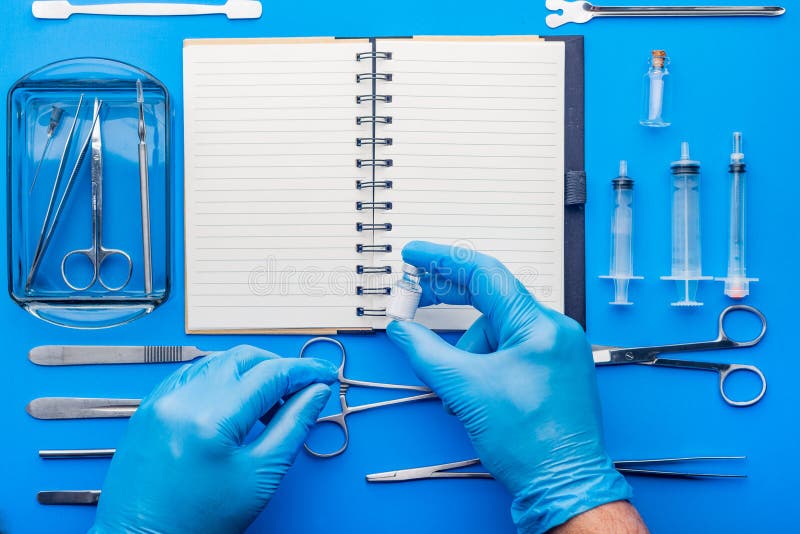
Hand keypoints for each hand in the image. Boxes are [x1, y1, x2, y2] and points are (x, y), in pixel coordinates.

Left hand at [89, 345, 336, 533]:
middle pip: (244, 359)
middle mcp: (182, 400)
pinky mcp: (149, 408)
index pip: (272, 374)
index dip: (305, 371)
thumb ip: (293, 426)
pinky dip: (220, 380)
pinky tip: (232, 404)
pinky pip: (192, 375)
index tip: (324, 375)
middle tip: (300, 390)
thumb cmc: (196, 522)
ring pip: (218, 362)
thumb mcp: (260, 476)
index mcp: (212, 418)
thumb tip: (316, 394)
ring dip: (249, 373)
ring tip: (266, 405)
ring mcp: (161, 401)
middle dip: (279, 368)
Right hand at [387, 241, 631, 532]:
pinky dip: (485, 364)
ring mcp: (556, 349)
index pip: (485, 274)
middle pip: (490, 299)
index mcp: (539, 326)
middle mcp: (553, 329)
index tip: (415, 255)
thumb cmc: (531, 443)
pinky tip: (477, 393)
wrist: (565, 486)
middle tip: (416, 298)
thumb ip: (426, 351)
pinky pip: (509, 350)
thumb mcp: (465, 390)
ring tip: (465, 394)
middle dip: (451, 304)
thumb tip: (400, 329)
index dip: (443, 260)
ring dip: (469, 354)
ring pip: (495, 332)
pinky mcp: (553, 368)